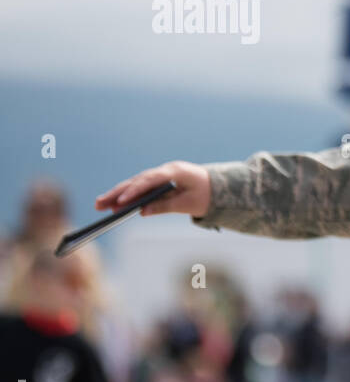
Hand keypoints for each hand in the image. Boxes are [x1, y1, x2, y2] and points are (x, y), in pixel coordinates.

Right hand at [94, 161, 212, 217]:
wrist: (220, 186)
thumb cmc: (206, 195)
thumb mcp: (189, 204)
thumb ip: (166, 206)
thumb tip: (142, 211)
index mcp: (175, 171)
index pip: (150, 180)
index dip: (134, 191)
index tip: (120, 201)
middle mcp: (165, 170)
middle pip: (137, 181)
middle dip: (117, 193)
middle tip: (99, 204)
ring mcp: (161, 174)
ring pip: (136, 183)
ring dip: (118, 194)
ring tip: (100, 205)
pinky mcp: (159, 181)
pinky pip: (141, 188)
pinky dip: (128, 196)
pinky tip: (114, 204)